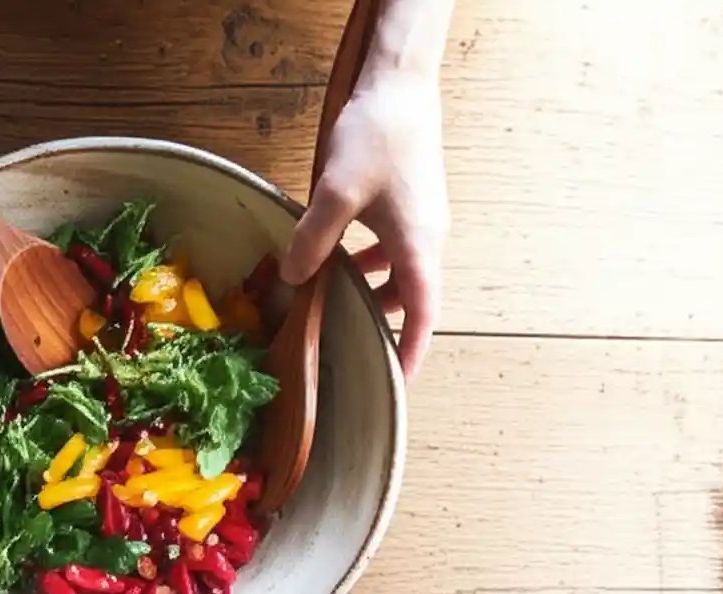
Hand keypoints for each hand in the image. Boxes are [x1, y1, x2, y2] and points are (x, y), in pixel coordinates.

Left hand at [281, 65, 449, 379]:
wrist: (400, 84)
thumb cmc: (376, 136)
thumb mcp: (336, 193)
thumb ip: (314, 240)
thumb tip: (294, 279)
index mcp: (419, 244)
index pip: (424, 314)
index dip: (411, 350)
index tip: (399, 382)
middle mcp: (428, 236)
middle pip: (413, 296)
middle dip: (385, 323)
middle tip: (351, 344)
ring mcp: (421, 217)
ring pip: (401, 270)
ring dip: (373, 290)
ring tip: (336, 302)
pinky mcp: (408, 200)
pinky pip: (393, 246)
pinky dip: (369, 261)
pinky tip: (336, 255)